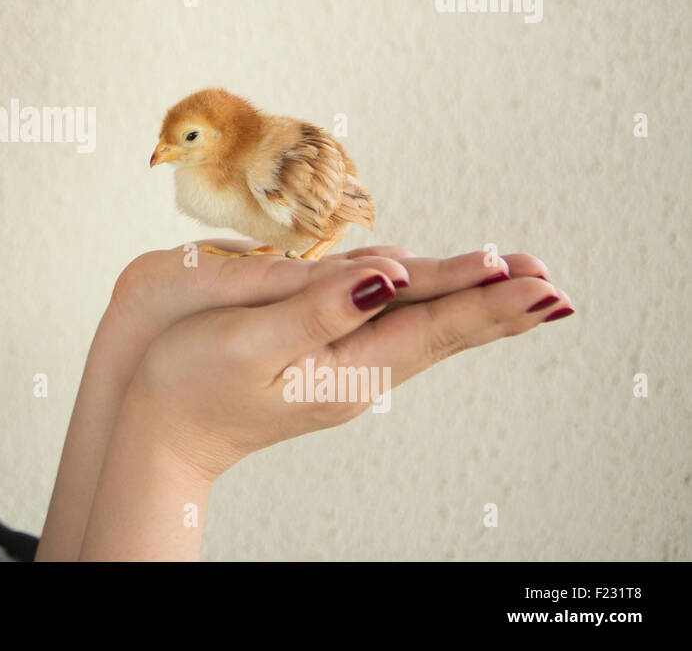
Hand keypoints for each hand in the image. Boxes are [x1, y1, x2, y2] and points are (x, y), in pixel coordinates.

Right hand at [122, 248, 570, 483]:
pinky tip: (433, 306)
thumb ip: (320, 308)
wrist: (158, 435)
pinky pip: (391, 332)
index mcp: (344, 366)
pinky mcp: (321, 364)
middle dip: (497, 305)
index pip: (433, 325)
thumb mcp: (250, 343)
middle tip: (553, 285)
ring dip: (469, 308)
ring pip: (419, 332)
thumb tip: (390, 276)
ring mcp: (341, 372)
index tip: (540, 281)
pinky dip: (427, 313)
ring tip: (515, 291)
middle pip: (440, 331)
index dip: (487, 298)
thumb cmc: (189, 384)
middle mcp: (355, 373)